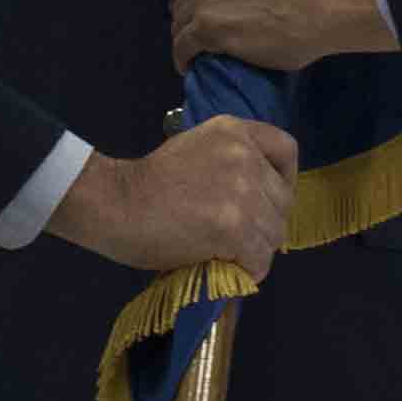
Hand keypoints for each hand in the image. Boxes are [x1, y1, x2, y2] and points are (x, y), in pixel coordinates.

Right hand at [49, 115, 299, 277]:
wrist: (115, 203)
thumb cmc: (146, 183)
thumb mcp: (195, 149)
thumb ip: (231, 162)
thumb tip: (258, 200)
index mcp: (234, 130)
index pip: (286, 149)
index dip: (284, 179)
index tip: (268, 200)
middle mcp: (245, 155)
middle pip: (283, 200)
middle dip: (266, 223)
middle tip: (240, 237)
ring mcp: (242, 191)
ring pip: (274, 233)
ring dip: (256, 250)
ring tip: (229, 256)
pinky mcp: (234, 226)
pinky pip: (259, 258)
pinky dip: (248, 270)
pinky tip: (226, 268)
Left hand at [169, 0, 398, 72]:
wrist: (317, 13)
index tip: (192, 8)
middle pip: (180, 1)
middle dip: (186, 20)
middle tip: (197, 37)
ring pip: (178, 25)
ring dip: (184, 41)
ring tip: (195, 54)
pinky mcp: (206, 27)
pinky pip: (182, 46)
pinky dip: (182, 59)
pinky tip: (188, 67)